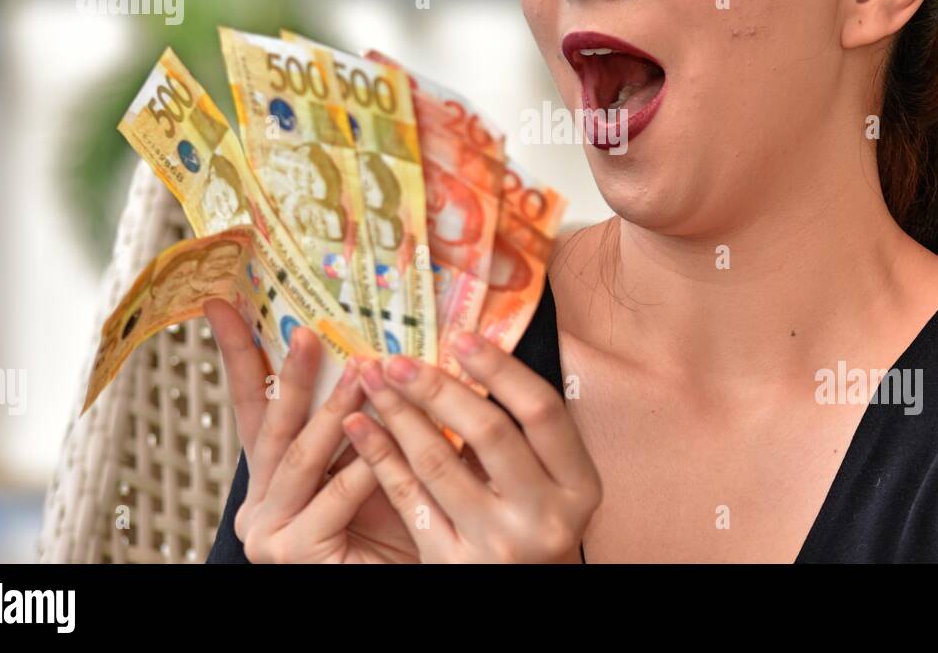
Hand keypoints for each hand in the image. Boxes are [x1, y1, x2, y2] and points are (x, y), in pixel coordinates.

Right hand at [204, 298, 418, 562]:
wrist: (405, 584)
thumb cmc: (400, 528)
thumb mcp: (379, 463)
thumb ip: (371, 421)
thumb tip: (388, 349)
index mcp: (276, 475)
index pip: (253, 404)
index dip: (239, 353)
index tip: (222, 303)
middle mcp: (262, 501)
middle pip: (272, 423)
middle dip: (291, 374)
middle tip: (307, 331)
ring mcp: (270, 530)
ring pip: (304, 456)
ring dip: (336, 411)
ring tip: (363, 371)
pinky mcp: (293, 552)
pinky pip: (336, 497)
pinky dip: (364, 465)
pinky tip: (384, 440)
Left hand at [343, 329, 602, 562]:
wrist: (520, 601)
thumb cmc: (532, 524)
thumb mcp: (553, 484)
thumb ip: (528, 434)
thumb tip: (476, 354)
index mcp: (579, 486)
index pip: (542, 411)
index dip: (501, 369)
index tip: (462, 337)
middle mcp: (544, 517)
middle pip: (489, 432)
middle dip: (439, 387)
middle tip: (400, 358)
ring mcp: (496, 544)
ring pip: (438, 463)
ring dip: (398, 412)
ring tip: (372, 380)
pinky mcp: (451, 565)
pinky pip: (408, 499)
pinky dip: (379, 456)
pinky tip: (358, 426)